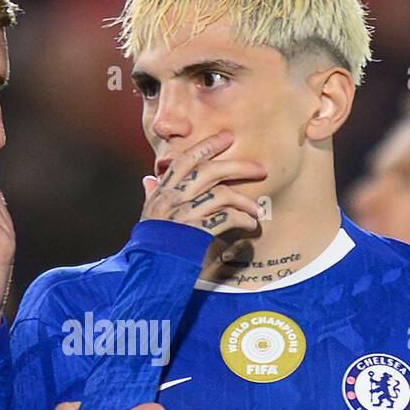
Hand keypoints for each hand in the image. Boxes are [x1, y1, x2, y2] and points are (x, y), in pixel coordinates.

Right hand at [141, 131, 266, 236]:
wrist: (150, 272)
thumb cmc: (152, 245)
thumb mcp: (148, 216)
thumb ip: (151, 195)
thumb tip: (148, 179)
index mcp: (162, 193)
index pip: (185, 160)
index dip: (207, 145)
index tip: (227, 137)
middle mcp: (172, 200)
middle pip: (209, 171)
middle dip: (238, 167)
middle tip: (261, 168)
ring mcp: (183, 215)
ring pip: (221, 194)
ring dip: (244, 201)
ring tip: (257, 210)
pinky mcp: (195, 233)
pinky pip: (226, 218)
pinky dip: (242, 220)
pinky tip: (250, 225)